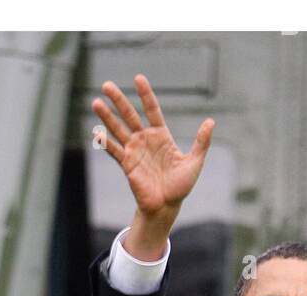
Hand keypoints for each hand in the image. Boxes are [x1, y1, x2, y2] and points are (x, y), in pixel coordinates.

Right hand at [93, 74, 212, 255]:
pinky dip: (105, 142)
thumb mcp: (195, 161)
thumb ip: (201, 142)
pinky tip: (96, 133)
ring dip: (106, 117)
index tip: (138, 78)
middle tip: (107, 85)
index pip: (151, 110)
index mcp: (161, 135)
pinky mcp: (126, 165)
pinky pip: (114, 151)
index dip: (145, 95)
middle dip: (118, 100)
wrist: (166, 206)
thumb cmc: (181, 185)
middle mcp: (145, 140)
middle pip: (130, 115)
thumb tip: (210, 122)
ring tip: (95, 102)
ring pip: (118, 130)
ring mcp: (134, 151)